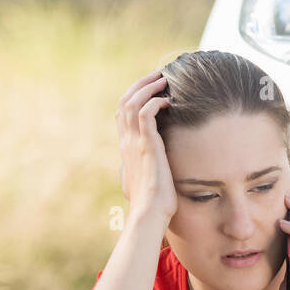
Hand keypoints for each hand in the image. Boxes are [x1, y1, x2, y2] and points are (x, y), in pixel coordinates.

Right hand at [115, 71, 177, 225]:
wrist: (149, 214)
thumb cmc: (151, 204)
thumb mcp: (144, 183)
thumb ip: (142, 171)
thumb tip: (142, 171)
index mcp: (126, 149)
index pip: (122, 113)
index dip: (134, 96)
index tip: (151, 89)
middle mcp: (126, 142)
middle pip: (124, 101)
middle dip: (140, 84)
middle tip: (158, 75)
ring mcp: (134, 143)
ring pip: (132, 102)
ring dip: (147, 87)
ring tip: (163, 79)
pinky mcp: (146, 146)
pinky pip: (144, 113)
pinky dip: (154, 101)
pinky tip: (167, 101)